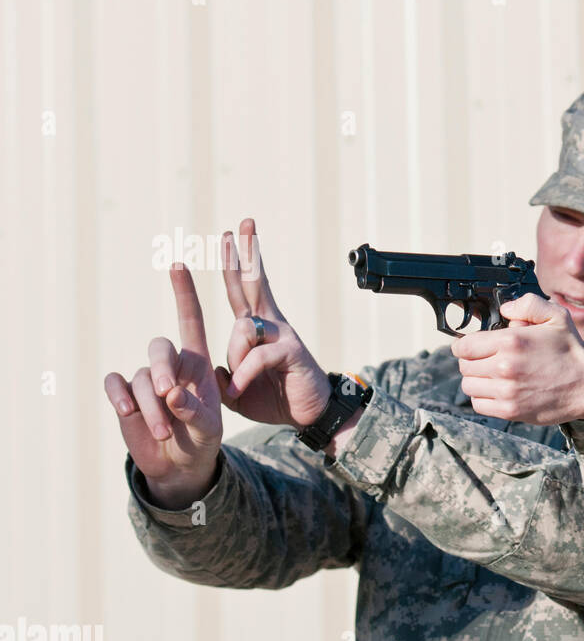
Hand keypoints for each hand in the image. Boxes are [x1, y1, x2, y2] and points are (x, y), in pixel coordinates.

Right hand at [104, 263, 223, 504]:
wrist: (181, 465)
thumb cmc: (202, 440)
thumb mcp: (208, 429)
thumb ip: (195, 411)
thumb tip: (171, 395)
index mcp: (198, 363)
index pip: (191, 320)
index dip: (185, 293)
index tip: (179, 264)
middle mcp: (171, 366)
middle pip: (160, 348)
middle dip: (162, 369)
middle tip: (168, 395)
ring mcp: (146, 379)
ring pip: (141, 376)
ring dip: (150, 405)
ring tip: (163, 431)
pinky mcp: (125, 394)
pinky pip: (116, 384)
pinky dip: (120, 397)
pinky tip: (128, 413)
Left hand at [215, 218, 331, 428]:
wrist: (312, 416)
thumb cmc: (276, 400)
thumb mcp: (237, 391)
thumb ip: (224, 377)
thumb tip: (215, 370)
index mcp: (258, 328)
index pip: (242, 289)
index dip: (233, 263)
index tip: (227, 237)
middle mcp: (271, 324)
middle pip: (253, 282)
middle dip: (245, 253)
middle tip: (241, 224)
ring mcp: (283, 336)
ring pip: (243, 326)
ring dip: (234, 357)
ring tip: (236, 385)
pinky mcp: (291, 352)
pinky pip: (257, 356)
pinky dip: (243, 374)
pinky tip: (238, 390)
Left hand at [452, 294, 583, 424]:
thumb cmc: (571, 351)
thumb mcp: (556, 316)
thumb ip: (528, 304)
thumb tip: (505, 310)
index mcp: (510, 342)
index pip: (465, 346)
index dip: (465, 345)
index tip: (471, 347)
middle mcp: (504, 367)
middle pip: (464, 366)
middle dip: (472, 361)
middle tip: (485, 361)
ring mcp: (506, 391)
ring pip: (469, 386)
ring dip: (476, 380)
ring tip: (491, 376)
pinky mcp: (510, 411)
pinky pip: (479, 405)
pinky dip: (483, 398)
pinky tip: (497, 391)